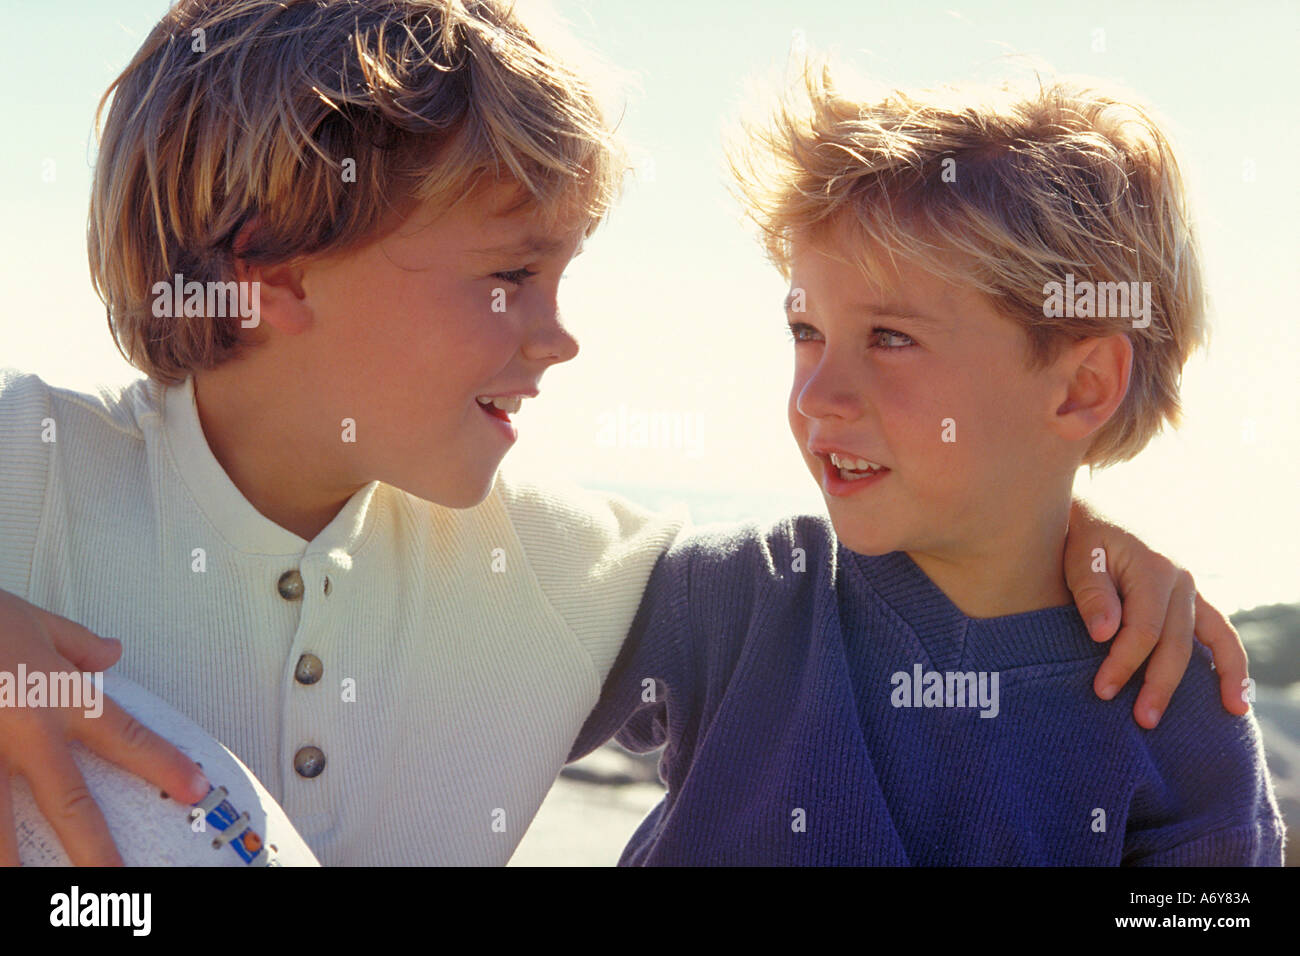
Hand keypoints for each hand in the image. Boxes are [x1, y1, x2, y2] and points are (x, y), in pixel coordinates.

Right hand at [0, 589, 208, 865]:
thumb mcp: (34, 620)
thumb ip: (77, 644)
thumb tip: (113, 652)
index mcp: (58, 696)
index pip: (124, 737)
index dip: (164, 765)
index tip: (195, 788)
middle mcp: (25, 732)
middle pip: (68, 801)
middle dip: (94, 847)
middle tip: (119, 879)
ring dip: (12, 863)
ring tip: (25, 894)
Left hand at [1063, 498, 1249, 728]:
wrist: (1091, 512)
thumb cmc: (1079, 537)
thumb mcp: (1078, 556)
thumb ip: (1091, 593)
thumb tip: (1105, 634)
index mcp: (1154, 567)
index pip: (1144, 629)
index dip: (1124, 663)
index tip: (1102, 690)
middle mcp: (1182, 579)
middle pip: (1177, 642)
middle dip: (1160, 684)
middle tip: (1143, 720)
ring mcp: (1192, 589)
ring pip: (1215, 639)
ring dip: (1220, 678)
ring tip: (1230, 713)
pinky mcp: (1191, 600)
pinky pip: (1219, 632)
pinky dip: (1230, 662)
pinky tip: (1236, 695)